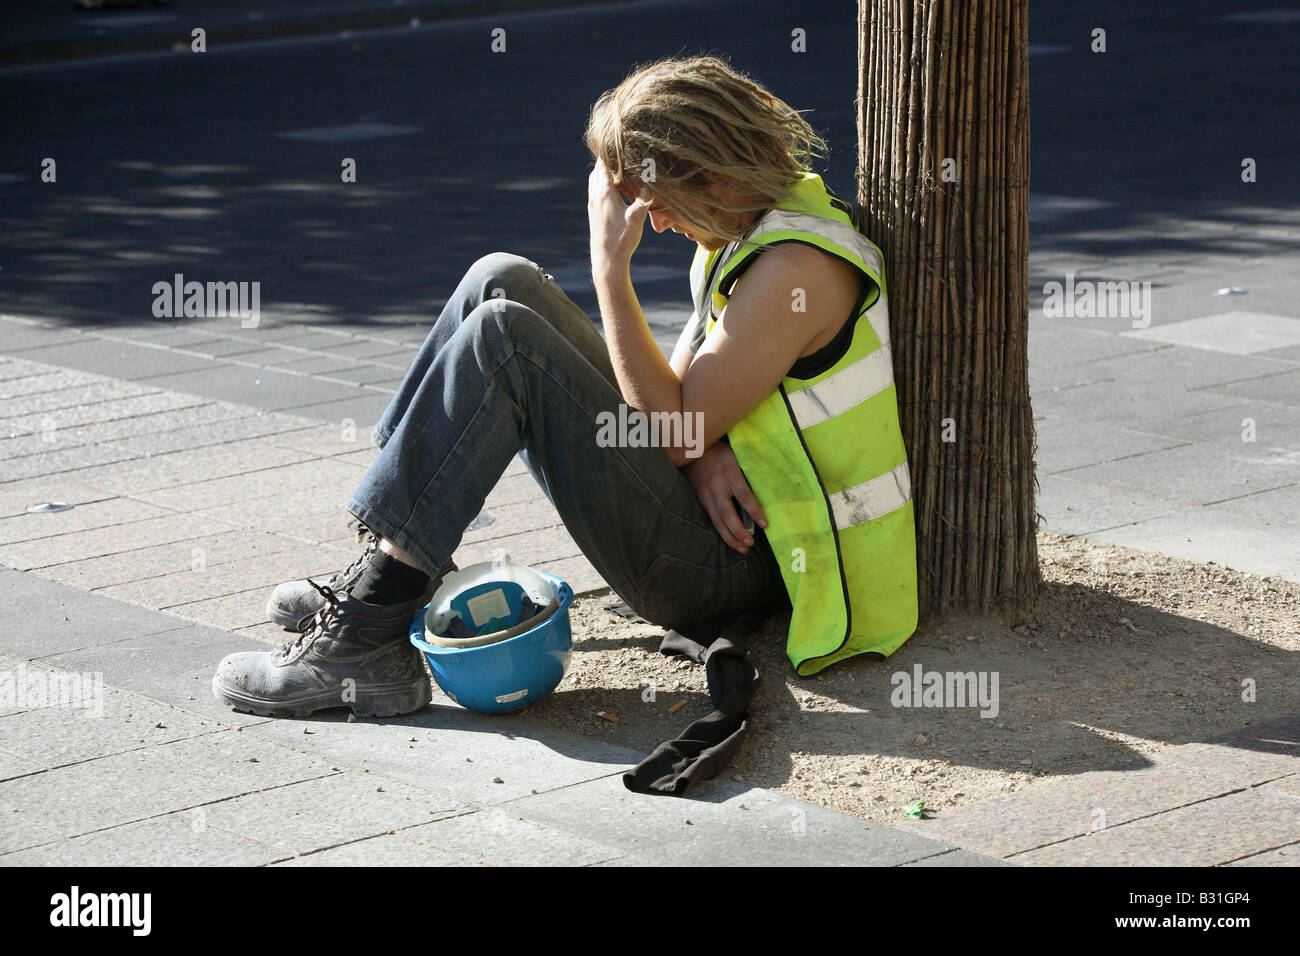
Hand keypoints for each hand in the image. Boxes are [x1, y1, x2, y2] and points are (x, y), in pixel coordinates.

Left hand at [588, 158, 649, 275]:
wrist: (607, 261)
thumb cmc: (622, 239)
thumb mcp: (637, 218)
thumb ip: (644, 198)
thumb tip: (652, 181)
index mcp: (604, 193)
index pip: (603, 164)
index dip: (610, 152)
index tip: (618, 142)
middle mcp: (595, 196)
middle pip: (597, 170)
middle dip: (607, 160)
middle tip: (620, 152)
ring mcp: (592, 205)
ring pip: (595, 181)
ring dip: (604, 172)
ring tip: (617, 167)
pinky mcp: (593, 214)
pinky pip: (596, 191)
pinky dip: (602, 183)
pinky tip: (613, 188)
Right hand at [683, 442, 767, 552]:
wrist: (696, 453)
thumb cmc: (723, 455)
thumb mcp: (738, 456)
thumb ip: (750, 470)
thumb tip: (772, 485)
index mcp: (729, 473)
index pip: (743, 495)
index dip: (754, 510)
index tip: (764, 524)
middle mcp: (716, 486)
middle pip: (727, 513)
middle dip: (739, 531)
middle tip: (750, 543)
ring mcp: (707, 496)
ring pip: (718, 521)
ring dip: (730, 537)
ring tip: (743, 549)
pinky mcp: (703, 502)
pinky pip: (713, 520)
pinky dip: (723, 533)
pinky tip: (732, 541)